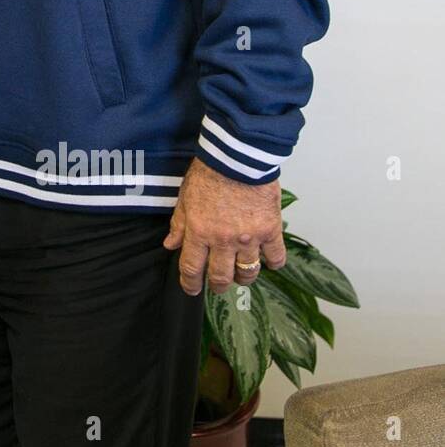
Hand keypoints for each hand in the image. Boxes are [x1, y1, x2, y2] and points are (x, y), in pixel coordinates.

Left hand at [163, 157, 285, 295]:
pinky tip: (269, 260)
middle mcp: (222, 240)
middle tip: (218, 285)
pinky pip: (276, 257)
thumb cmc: (209, 173)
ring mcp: (248, 237)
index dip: (190, 283)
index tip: (191, 289)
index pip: (191, 267)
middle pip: (220, 276)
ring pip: (248, 272)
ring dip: (244, 278)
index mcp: (198, 231)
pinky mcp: (270, 230)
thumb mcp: (185, 197)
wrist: (236, 157)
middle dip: (217, 285)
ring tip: (242, 274)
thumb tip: (170, 244)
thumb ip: (179, 224)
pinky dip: (273, 263)